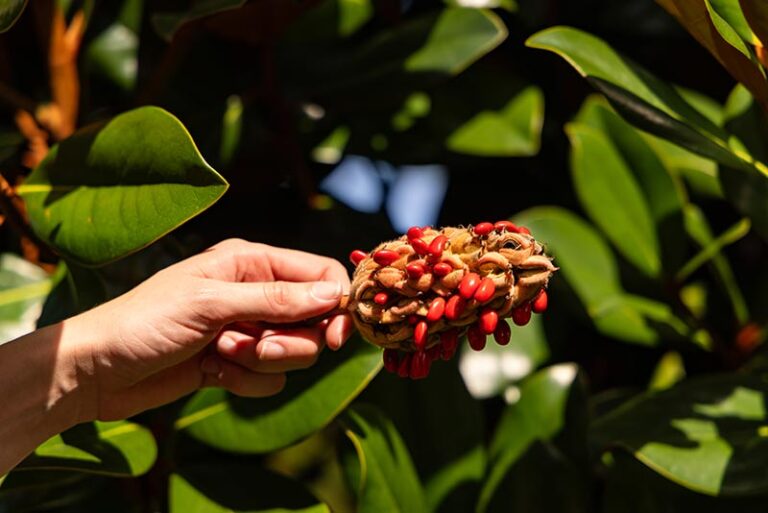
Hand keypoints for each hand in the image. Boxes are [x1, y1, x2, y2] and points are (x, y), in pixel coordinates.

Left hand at [66, 239, 352, 421]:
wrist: (98, 371)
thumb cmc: (145, 322)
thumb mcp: (211, 303)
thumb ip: (276, 299)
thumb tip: (333, 294)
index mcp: (251, 262)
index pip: (320, 274)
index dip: (337, 304)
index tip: (335, 337)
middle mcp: (255, 292)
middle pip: (314, 319)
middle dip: (289, 341)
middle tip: (255, 347)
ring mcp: (248, 329)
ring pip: (295, 352)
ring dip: (262, 361)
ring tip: (221, 355)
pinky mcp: (237, 362)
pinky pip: (270, 378)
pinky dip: (245, 381)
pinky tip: (212, 373)